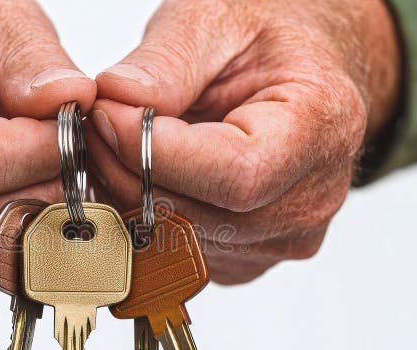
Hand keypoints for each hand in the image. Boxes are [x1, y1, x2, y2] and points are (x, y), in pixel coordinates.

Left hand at [90, 0, 400, 283]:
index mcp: (320, 131)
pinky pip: (175, 250)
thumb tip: (119, 98)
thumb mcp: (218, 17)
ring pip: (175, 238)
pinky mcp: (243, 257)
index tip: (107, 114)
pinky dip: (142, 213)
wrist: (296, 74)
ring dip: (128, 191)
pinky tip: (140, 170)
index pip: (234, 175)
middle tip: (96, 122)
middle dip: (128, 169)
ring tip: (117, 140)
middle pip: (198, 214)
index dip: (156, 153)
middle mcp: (308, 201)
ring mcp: (277, 239)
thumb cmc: (267, 42)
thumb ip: (169, 59)